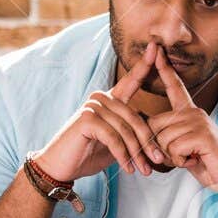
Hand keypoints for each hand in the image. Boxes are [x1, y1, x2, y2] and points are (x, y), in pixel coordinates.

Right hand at [33, 42, 167, 180]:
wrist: (60, 166)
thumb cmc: (87, 155)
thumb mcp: (116, 144)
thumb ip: (131, 136)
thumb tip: (155, 142)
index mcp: (109, 99)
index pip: (131, 80)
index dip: (144, 64)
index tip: (156, 46)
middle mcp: (101, 97)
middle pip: (134, 117)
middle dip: (147, 142)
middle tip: (158, 161)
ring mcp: (93, 106)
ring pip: (125, 130)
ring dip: (136, 153)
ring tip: (144, 170)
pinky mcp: (87, 119)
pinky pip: (114, 138)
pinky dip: (123, 155)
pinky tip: (127, 168)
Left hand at [148, 53, 217, 195]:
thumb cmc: (209, 165)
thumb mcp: (184, 150)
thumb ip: (167, 139)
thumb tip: (145, 134)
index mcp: (190, 113)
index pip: (175, 87)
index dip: (165, 70)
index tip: (157, 51)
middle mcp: (194, 112)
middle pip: (154, 124)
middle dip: (158, 148)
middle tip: (178, 157)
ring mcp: (199, 121)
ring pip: (162, 139)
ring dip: (171, 157)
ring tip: (190, 158)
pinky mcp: (202, 134)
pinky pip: (173, 148)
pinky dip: (180, 161)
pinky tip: (194, 160)